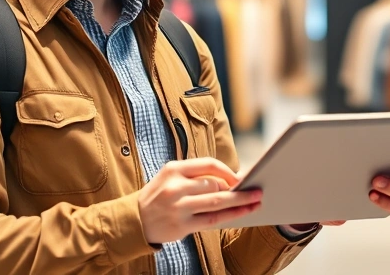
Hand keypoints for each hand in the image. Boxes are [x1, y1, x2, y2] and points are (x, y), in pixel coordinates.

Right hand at [138, 158, 261, 244]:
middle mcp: (176, 187)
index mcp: (173, 169)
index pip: (208, 164)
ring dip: (240, 201)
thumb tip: (229, 181)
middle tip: (256, 189)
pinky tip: (242, 214)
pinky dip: (230, 216)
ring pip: (217, 201)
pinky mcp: (181, 225)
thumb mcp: (170, 177)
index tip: (241, 177)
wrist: (133, 220)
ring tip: (256, 200)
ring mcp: (178, 207)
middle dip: (237, 188)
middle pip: (215, 184)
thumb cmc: (158, 196)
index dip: (228, 170)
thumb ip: (195, 177)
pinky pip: (212, 219)